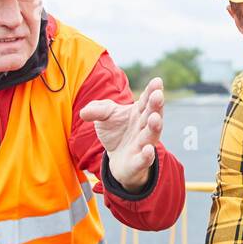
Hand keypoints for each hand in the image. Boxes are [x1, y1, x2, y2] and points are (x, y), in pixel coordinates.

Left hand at [80, 77, 164, 191]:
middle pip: (152, 115)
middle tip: (158, 96)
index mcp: (138, 112)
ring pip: (151, 136)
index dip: (152, 91)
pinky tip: (148, 150)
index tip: (157, 81)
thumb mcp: (104, 116)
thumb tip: (84, 113)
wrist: (116, 158)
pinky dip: (147, 155)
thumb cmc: (115, 132)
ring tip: (155, 119)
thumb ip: (96, 110)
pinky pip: (144, 159)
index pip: (146, 100)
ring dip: (155, 127)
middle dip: (156, 106)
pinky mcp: (138, 162)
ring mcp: (143, 144)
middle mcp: (144, 127)